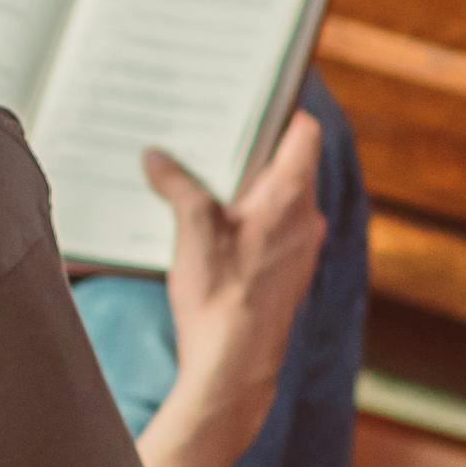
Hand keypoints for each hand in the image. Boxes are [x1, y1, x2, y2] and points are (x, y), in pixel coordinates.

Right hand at [145, 114, 324, 431]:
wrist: (234, 368)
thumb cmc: (221, 297)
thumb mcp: (192, 229)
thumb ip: (178, 185)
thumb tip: (157, 159)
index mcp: (293, 197)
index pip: (304, 133)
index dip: (282, 111)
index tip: (255, 99)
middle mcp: (308, 221)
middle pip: (287, 167)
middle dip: (248, 153)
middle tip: (209, 139)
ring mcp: (302, 251)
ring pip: (279, 203)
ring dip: (245, 192)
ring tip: (201, 185)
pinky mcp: (289, 277)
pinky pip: (273, 234)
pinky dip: (247, 224)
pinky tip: (210, 233)